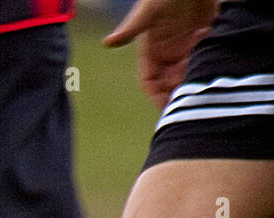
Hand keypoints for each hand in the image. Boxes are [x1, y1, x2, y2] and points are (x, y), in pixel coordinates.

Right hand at [103, 0, 218, 108]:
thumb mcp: (150, 9)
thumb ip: (131, 28)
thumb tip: (107, 42)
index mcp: (150, 51)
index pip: (149, 83)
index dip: (157, 97)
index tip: (168, 109)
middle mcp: (167, 53)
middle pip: (170, 83)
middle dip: (179, 90)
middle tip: (190, 93)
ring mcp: (186, 46)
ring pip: (189, 73)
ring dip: (195, 75)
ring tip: (200, 68)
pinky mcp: (203, 39)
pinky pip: (205, 60)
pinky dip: (207, 60)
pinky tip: (209, 46)